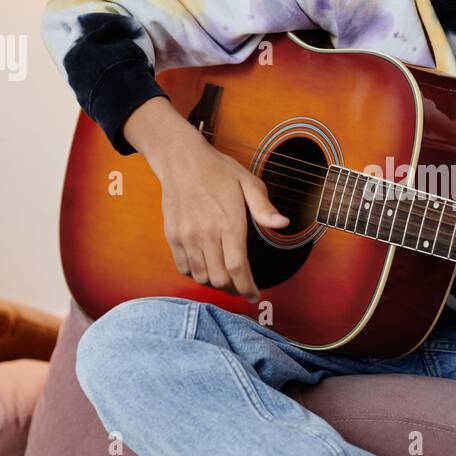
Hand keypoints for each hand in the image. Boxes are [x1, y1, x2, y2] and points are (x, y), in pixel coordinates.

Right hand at [157, 134, 288, 301]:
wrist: (181, 160)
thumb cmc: (218, 171)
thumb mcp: (248, 183)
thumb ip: (265, 208)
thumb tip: (283, 225)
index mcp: (229, 223)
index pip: (238, 268)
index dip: (247, 287)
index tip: (254, 295)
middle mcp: (206, 233)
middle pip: (220, 278)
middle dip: (234, 289)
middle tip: (242, 288)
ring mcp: (186, 236)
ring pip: (201, 276)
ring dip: (215, 283)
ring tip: (226, 280)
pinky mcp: (173, 236)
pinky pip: (183, 267)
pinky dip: (196, 274)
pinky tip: (206, 268)